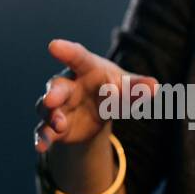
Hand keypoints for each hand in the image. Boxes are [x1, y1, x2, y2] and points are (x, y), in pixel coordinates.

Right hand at [34, 39, 156, 153]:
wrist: (102, 108)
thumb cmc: (115, 88)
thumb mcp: (129, 88)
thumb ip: (139, 88)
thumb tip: (154, 87)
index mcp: (87, 69)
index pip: (78, 57)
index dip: (67, 51)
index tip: (54, 46)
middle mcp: (68, 85)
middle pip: (58, 86)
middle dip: (55, 92)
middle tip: (53, 99)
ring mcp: (59, 106)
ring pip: (48, 109)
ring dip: (52, 116)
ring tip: (59, 124)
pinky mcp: (56, 127)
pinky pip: (45, 131)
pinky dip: (43, 138)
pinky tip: (40, 147)